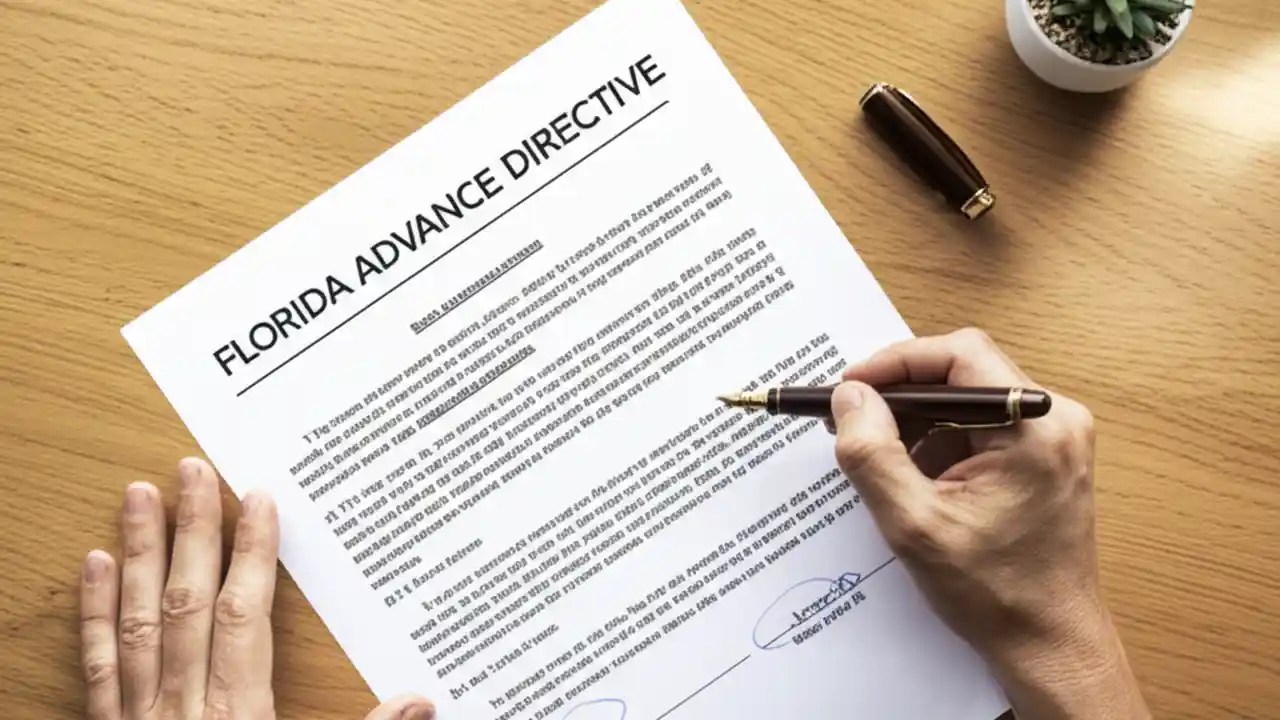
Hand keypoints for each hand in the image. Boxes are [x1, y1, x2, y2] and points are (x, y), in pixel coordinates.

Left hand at [79, 458, 434, 719]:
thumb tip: (421, 701)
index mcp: (239, 715)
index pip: (244, 617)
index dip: (252, 554)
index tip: (259, 499)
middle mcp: (184, 707)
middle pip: (187, 604)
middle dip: (192, 533)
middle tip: (192, 469)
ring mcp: (141, 717)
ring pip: (137, 621)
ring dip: (140, 554)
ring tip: (139, 495)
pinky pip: (99, 664)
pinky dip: (94, 611)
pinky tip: (94, 563)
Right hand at [832, 329, 1147, 719]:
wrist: (1050, 643)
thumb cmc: (996, 594)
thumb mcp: (914, 524)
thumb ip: (874, 454)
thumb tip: (848, 397)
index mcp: (1035, 429)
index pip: (959, 354)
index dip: (896, 362)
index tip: (850, 388)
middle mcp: (1056, 419)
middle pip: (963, 370)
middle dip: (901, 394)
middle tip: (853, 419)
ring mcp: (1056, 437)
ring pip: (968, 398)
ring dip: (919, 420)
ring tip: (882, 459)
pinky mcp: (1046, 456)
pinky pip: (982, 424)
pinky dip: (941, 441)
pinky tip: (916, 478)